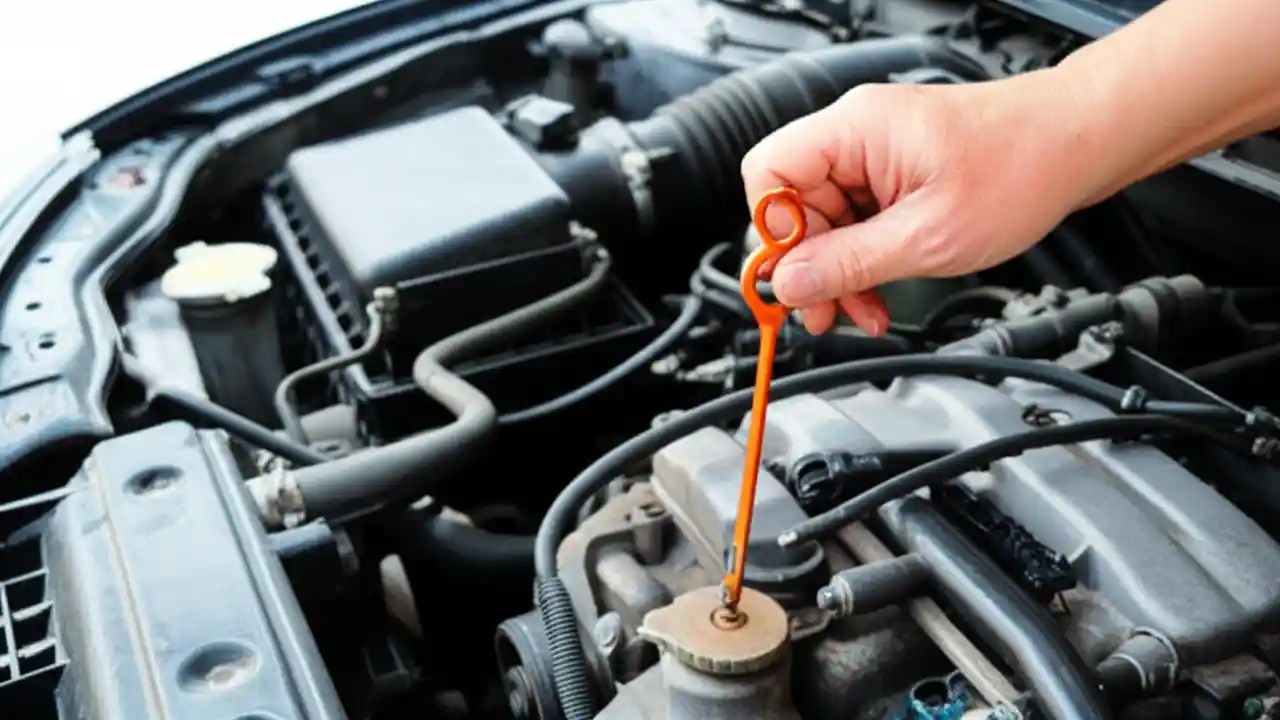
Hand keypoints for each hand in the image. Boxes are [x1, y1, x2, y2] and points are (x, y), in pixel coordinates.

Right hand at [740, 69, 1091, 334]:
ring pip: (824, 221)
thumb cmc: (1022, 167)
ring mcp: (874, 152)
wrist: (1078, 143)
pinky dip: (864, 259)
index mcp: (855, 129)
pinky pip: (855, 219)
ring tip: (863, 310)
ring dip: (840, 271)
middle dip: (811, 266)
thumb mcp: (928, 237)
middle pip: (793, 205)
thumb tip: (790, 284)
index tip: (791, 280)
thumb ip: (849, 263)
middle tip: (825, 313)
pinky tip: (879, 290)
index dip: (772, 234)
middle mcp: (856, 133)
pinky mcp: (893, 171)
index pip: (768, 175)